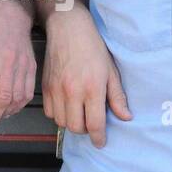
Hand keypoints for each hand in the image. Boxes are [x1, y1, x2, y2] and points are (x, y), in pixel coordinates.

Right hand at [42, 5, 131, 147]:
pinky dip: (58, 114)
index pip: (94, 124)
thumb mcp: (111, 70)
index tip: (101, 142)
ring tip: (79, 114)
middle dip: (85, 130)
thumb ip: (117, 96)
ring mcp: (56, 89)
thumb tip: (125, 117)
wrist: (68, 28)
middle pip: (76, 127)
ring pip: (61, 122)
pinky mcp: (46, 86)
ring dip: (71, 123)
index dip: (99, 138)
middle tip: (91, 123)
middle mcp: (72, 91)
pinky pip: (49, 112)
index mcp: (92, 88)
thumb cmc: (92, 47)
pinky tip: (67, 106)